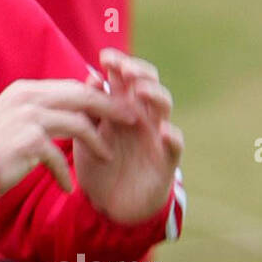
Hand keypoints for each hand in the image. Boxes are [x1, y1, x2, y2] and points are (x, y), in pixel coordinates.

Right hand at [0, 78, 138, 195]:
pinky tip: (68, 186)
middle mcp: (27, 98)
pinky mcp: (29, 142)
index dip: (97, 96)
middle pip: (82, 96)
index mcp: (25, 90)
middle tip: (132, 119)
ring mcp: (28, 118)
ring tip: (108, 156)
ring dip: (96, 143)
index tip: (115, 107)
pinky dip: (65, 173)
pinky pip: (59, 157)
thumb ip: (39, 111)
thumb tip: (72, 110)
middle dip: (110, 108)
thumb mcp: (12, 120)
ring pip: (78, 124)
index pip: (71, 86)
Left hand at [72, 49, 183, 222]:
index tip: (105, 56)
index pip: (126, 78)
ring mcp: (156, 137)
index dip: (119, 64)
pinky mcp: (166, 161)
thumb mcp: (87, 135)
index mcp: (122, 108)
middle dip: (139, 73)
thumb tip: (91, 76)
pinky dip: (172, 137)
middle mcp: (142, 117)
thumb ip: (88, 109)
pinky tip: (163, 131)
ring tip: (141, 91)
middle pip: (149, 85)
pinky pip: (175, 146)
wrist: (109, 205)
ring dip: (155, 96)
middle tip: (124, 69)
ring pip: (164, 109)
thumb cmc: (99, 164)